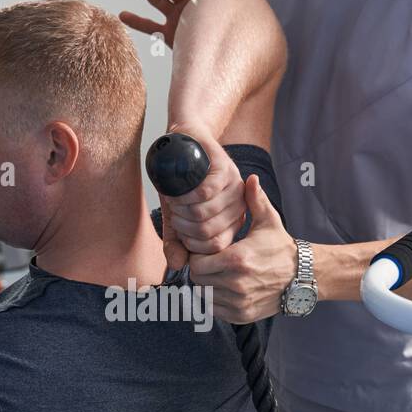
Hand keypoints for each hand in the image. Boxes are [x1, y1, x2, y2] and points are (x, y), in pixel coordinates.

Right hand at [157, 129, 246, 270]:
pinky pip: (205, 192)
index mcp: (231, 223)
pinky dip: (185, 195)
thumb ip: (177, 243)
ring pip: (204, 213)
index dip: (189, 242)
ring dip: (181, 210)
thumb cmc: (182, 184)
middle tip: (173, 211)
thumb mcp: (177, 218)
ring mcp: (234, 188)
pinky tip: (177, 191)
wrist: (184, 146)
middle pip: (206, 231)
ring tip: (174, 199)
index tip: (177, 228)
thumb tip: (177, 266)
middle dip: (182, 225)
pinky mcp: (226, 169)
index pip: (214, 247)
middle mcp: (237, 208)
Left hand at [188, 174, 298, 322]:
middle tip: (211, 264)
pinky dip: (216, 301)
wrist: (303, 277)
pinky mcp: (242, 315)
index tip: (206, 252)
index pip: (196, 264)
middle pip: (198, 280)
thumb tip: (250, 178)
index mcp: (236, 259)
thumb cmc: (281, 247)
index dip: (198, 257)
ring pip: (205, 296)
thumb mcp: (269, 221)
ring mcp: (239, 302)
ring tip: (219, 275)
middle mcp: (236, 284)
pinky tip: (226, 288)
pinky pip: (215, 310)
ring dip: (208, 286)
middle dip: (201, 271)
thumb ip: (255, 199)